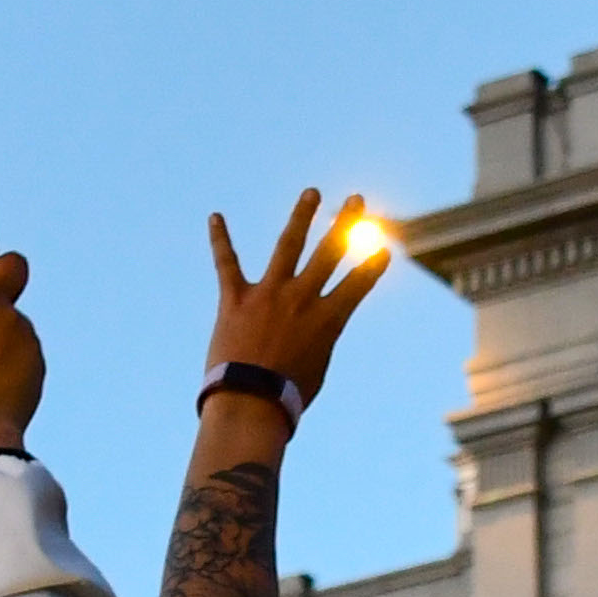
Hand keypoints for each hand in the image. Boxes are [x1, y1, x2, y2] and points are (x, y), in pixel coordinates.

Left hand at [198, 187, 385, 403]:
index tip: (383, 246)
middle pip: (330, 252)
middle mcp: (301, 298)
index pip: (359, 282)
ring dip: (302, 216)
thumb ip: (317, 342)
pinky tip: (214, 217)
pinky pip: (227, 263)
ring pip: (288, 245)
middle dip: (345, 223)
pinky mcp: (236, 299)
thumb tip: (312, 333)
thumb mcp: (317, 369)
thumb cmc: (286, 398)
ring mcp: (268, 294)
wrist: (249, 402)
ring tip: (311, 194)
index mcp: (328, 319)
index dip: (373, 263)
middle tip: (355, 200)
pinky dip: (220, 240)